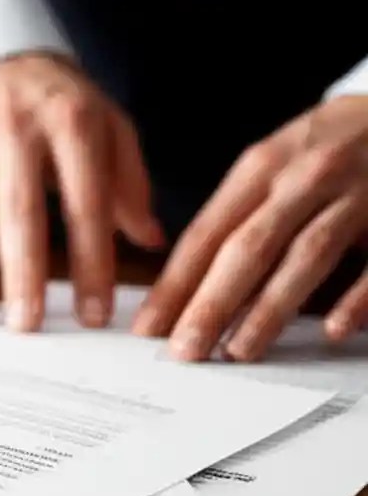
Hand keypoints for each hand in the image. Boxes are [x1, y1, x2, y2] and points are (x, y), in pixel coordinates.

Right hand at [0, 53, 164, 330]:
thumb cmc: (60, 102)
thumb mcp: (108, 125)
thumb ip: (129, 183)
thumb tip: (151, 242)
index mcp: (71, 122)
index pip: (85, 203)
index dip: (90, 262)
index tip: (94, 313)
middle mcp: (16, 127)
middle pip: (18, 212)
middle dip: (22, 274)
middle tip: (28, 326)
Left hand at [133, 95, 367, 360]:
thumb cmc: (333, 143)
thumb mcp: (279, 162)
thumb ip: (241, 216)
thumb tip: (189, 286)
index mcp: (263, 165)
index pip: (207, 233)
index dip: (175, 284)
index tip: (149, 325)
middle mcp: (305, 176)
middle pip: (248, 246)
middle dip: (211, 302)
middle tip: (185, 349)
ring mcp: (357, 193)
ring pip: (306, 254)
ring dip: (270, 308)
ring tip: (239, 351)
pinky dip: (355, 296)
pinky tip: (331, 328)